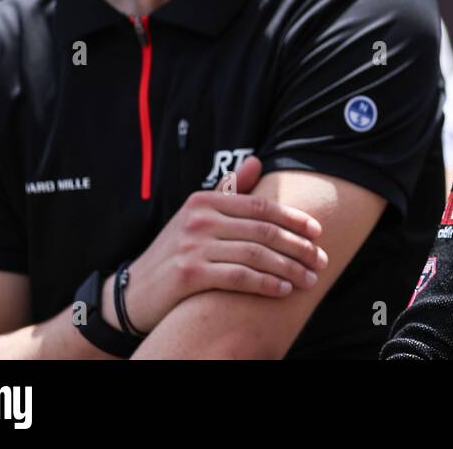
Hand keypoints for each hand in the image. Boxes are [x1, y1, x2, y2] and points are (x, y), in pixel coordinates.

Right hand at [106, 156, 327, 333]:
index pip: (261, 206)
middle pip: (263, 231)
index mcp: (205, 200)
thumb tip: (256, 160)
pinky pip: (240, 276)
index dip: (294, 218)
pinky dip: (267, 282)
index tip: (318, 231)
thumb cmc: (175, 252)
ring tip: (309, 279)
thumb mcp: (197, 216)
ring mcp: (193, 245)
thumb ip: (229, 190)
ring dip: (289, 267)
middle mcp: (199, 219)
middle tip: (320, 260)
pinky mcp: (189, 274)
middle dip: (299, 246)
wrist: (132, 292)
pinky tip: (284, 289)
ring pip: (256, 254)